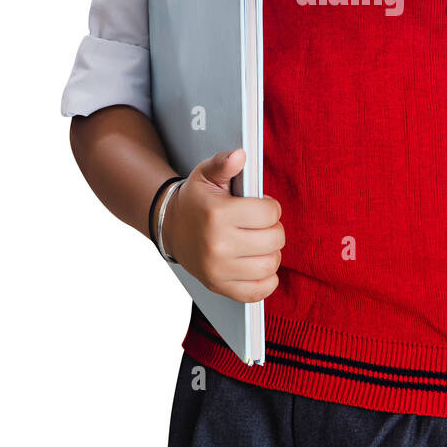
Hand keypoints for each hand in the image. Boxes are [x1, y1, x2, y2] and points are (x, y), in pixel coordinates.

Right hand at [162, 148, 284, 302]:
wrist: (171, 228)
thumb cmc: (196, 200)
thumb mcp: (206, 175)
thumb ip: (224, 163)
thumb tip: (240, 155)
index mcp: (217, 214)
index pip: (270, 213)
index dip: (270, 207)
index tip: (260, 207)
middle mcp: (217, 245)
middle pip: (275, 239)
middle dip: (273, 229)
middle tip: (260, 225)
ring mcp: (218, 269)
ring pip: (271, 264)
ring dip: (271, 252)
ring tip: (258, 243)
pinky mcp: (219, 287)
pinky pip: (258, 291)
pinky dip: (266, 280)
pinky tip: (258, 265)